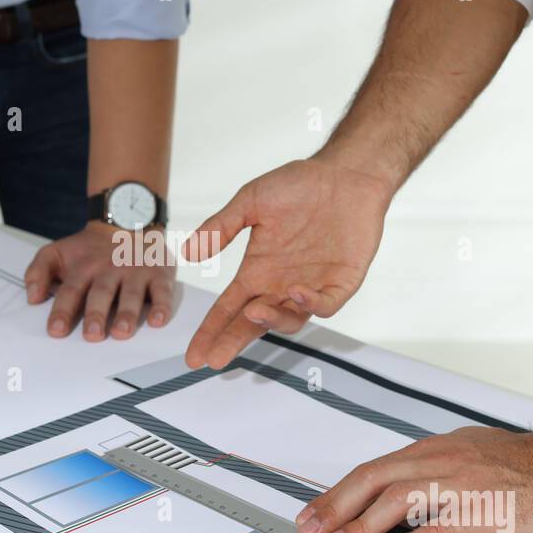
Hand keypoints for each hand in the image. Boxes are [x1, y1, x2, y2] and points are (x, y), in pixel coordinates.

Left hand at [25, 222, 176, 339]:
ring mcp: (135, 272)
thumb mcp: (57, 252)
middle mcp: (109, 270)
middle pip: (101, 293)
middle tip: (92, 335)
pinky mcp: (159, 274)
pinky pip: (162, 291)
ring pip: (131, 294)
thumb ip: (38, 272)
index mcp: (83, 268)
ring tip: (121, 332)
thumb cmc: (89, 249)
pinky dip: (162, 306)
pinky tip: (158, 320)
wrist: (127, 220)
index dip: (63, 311)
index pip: (70, 290)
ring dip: (127, 313)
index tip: (56, 330)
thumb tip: (32, 298)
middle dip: (96, 314)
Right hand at [181, 153, 390, 368]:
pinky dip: (312, 303)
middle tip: (215, 359)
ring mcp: (312, 286)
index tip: (194, 355)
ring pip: (290, 319)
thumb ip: (221, 227)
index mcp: (257, 271)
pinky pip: (326, 303)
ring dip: (271, 319)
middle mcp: (281, 285)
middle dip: (233, 341)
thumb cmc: (298, 186)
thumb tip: (189, 253)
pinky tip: (296, 291)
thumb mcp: (250, 201)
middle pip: (253, 323)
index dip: (211, 332)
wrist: (344, 173)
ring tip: (254, 311)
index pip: (228, 309)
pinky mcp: (342, 282)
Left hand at [295, 427, 532, 532]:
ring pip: (395, 502)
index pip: (374, 470)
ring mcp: (459, 486)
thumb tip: (401, 482)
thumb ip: (433, 465)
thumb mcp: (468, 450)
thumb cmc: (526, 461)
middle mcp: (440, 462)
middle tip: (310, 530)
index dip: (339, 492)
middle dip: (335, 507)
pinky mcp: (481, 511)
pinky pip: (434, 530)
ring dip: (359, 526)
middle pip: (373, 480)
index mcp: (434, 450)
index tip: (315, 511)